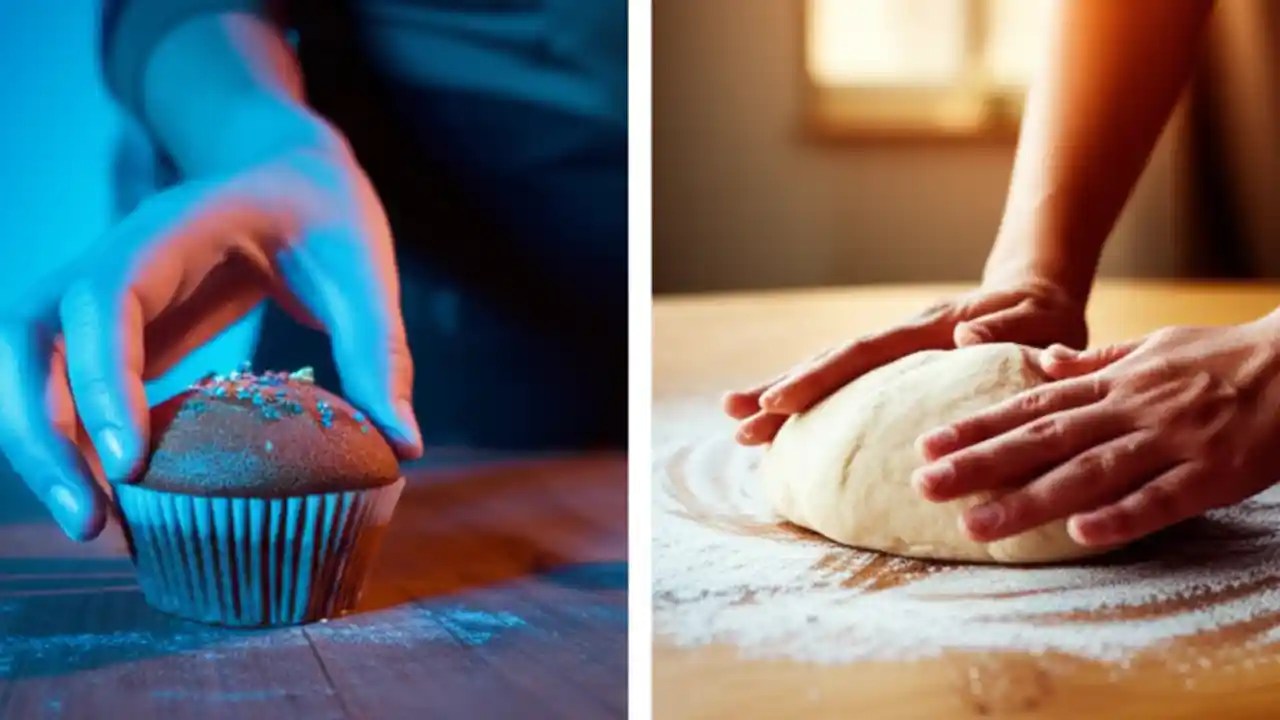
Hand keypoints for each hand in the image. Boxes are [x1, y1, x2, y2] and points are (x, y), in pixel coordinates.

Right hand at [0, 126, 421, 540]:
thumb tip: (403, 446)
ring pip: (28, 364)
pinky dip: (77, 439)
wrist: (292, 171)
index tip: (131, 464)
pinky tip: (120, 498)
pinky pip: (68, 384)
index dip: (103, 380)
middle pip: (28, 336)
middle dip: (41, 431)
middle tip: (90, 522)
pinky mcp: (119, 331)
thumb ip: (380, 350)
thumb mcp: (365, 267)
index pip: (105, 295)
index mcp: (173, 228)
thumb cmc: (327, 211)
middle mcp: (117, 257)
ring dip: (44, 444)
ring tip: (95, 527)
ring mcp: (107, 294)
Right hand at [724, 278, 1086, 444]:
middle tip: (735, 419)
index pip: (864, 355)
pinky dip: (810, 402)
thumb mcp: (1041, 322)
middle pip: (830, 363)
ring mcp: (893, 352)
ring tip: (738, 426)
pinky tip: (782, 429)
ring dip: (783, 396)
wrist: (1034, 292)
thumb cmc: (1045, 316)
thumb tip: (963, 332)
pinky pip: (845, 384)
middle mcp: (900, 338)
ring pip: (828, 373)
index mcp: (928, 331)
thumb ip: (1006, 327)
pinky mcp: (893, 367)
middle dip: (781, 390)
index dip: (820, 378)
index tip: (779, 402)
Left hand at [912, 319, 1279, 547]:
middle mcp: (1131, 411)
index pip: (1031, 406)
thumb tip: (1039, 360)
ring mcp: (1171, 443)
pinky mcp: (1213, 474)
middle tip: (924, 485)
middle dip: (980, 463)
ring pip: (1089, 473)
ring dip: (1030, 500)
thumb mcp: (1153, 348)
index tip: (927, 445)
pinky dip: (1121, 516)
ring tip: (978, 525)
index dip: (978, 426)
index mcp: (1114, 385)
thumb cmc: (1224, 359)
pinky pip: (1162, 498)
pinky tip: (1080, 534)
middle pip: (1044, 439)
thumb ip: (1094, 364)